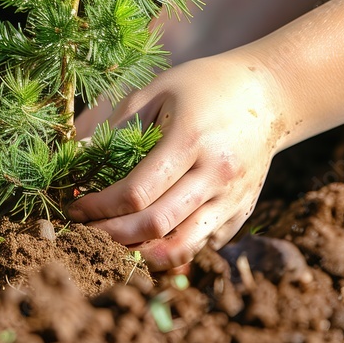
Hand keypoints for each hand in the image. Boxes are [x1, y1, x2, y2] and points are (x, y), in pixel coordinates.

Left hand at [68, 52, 282, 270]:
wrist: (268, 94)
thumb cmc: (202, 86)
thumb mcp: (157, 89)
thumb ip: (117, 125)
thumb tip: (77, 159)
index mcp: (190, 139)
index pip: (137, 192)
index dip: (99, 207)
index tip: (75, 206)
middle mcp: (216, 174)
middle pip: (155, 226)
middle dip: (110, 236)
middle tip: (84, 232)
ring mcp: (232, 198)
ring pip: (182, 248)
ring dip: (139, 255)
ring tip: (112, 245)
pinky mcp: (241, 212)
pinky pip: (201, 246)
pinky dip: (170, 251)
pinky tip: (145, 240)